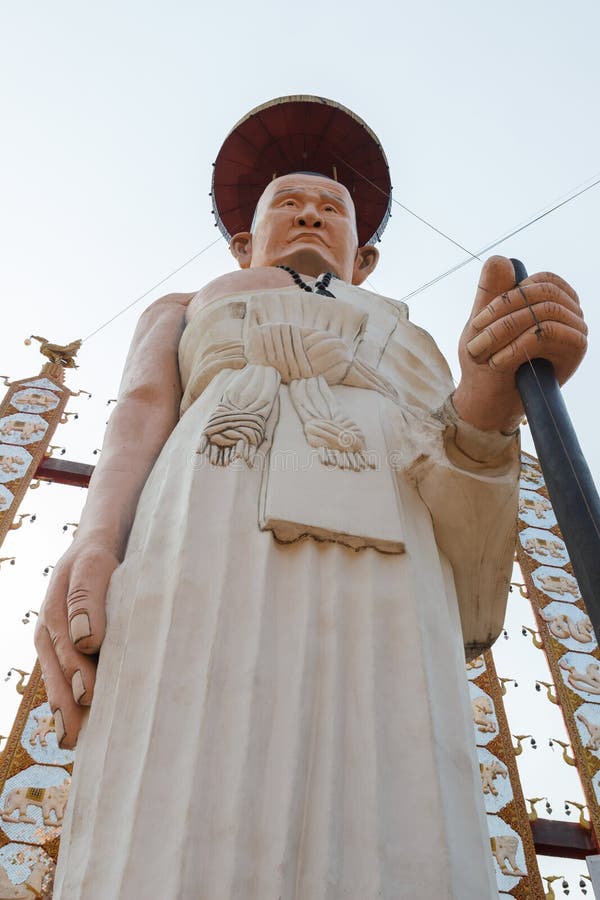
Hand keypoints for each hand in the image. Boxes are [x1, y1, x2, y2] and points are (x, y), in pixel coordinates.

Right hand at [34, 541, 118, 747]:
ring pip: (58, 679)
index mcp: (54, 612)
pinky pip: (65, 676)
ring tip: (75, 741)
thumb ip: (88, 599)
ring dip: (67, 708)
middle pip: (58, 672)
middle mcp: (50, 630)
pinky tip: (81, 722)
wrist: (98, 541)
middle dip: (67, 705)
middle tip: (77, 737)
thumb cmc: (99, 553)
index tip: (90, 697)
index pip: (67, 650)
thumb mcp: (95, 565)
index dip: (78, 675)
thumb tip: (84, 641)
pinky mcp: (68, 646)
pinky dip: (71, 699)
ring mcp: (56, 640)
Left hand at [453, 255, 587, 432]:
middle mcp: (568, 309)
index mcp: (549, 297)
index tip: (477, 322)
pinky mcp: (576, 348)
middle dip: (501, 317)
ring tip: (482, 354)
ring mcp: (575, 327)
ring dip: (504, 332)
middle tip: (475, 343)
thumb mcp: (481, 323)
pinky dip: (517, 347)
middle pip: (540, 294)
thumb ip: (489, 293)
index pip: (536, 281)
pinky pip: (548, 333)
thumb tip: (500, 258)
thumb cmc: (487, 359)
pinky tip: (498, 363)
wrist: (491, 400)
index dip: (505, 298)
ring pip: (542, 313)